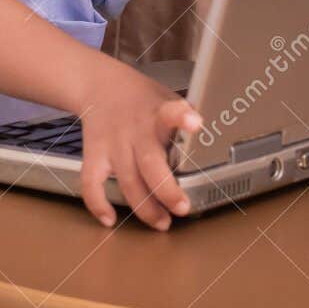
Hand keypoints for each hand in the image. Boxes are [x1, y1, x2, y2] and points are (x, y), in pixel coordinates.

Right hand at [77, 68, 201, 230]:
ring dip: (145, 208)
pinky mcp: (94, 154)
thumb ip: (186, 120)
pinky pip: (91, 184)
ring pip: (128, 182)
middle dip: (167, 190)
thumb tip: (217, 138)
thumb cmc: (141, 99)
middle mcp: (135, 132)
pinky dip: (98, 204)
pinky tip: (110, 219)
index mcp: (157, 115)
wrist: (100, 84)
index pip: (170, 113)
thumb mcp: (166, 98)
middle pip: (150, 164)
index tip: (196, 123)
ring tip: (162, 223)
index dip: (183, 118)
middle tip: (182, 208)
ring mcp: (113, 145)